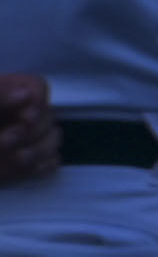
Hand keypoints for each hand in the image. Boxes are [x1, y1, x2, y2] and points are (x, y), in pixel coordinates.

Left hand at [0, 71, 50, 188]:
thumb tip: (26, 95)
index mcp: (1, 95)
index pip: (36, 87)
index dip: (38, 102)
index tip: (24, 118)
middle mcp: (14, 114)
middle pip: (48, 115)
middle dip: (32, 132)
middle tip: (4, 143)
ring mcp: (19, 140)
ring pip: (53, 138)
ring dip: (39, 150)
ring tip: (15, 161)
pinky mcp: (21, 164)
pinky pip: (49, 161)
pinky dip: (42, 166)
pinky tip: (24, 169)